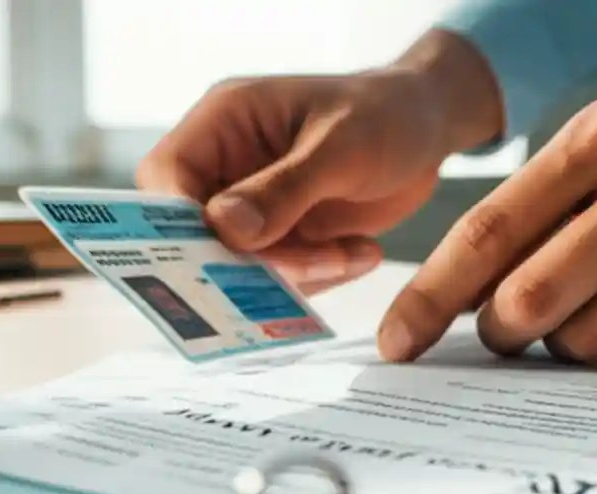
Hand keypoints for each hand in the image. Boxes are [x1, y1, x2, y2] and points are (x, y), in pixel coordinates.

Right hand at [136, 31, 503, 295]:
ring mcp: (255, 207)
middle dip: (245, 262)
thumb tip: (224, 227)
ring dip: (294, 275)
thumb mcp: (341, 146)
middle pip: (196, 233)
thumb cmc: (386, 113)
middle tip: (301, 271)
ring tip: (349, 255)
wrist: (431, 128)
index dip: (177, 224)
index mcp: (224, 123)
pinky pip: (281, 276)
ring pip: (241, 265)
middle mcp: (229, 167)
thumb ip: (284, 187)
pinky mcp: (284, 237)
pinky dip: (319, 277)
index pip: (166, 177)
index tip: (217, 256)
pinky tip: (360, 253)